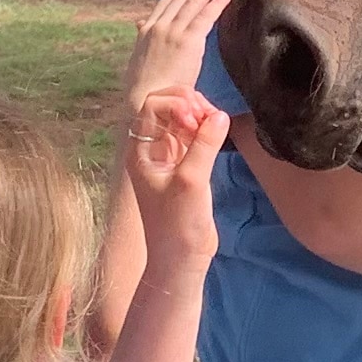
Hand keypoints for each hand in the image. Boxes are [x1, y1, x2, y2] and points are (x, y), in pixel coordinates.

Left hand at [123, 86, 228, 260]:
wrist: (181, 258)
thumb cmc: (178, 223)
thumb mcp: (191, 181)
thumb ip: (204, 144)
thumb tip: (220, 114)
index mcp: (141, 150)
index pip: (152, 107)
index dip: (176, 104)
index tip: (195, 119)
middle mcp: (152, 149)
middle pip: (165, 106)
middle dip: (188, 103)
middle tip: (209, 115)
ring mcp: (169, 156)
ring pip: (181, 119)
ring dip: (199, 113)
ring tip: (216, 123)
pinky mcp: (186, 166)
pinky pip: (194, 135)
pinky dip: (206, 128)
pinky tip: (218, 132)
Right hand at [128, 0, 227, 108]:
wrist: (142, 102)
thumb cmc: (142, 88)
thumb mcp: (139, 58)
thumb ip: (143, 38)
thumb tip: (139, 23)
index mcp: (146, 31)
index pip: (165, 5)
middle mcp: (158, 27)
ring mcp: (172, 32)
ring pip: (192, 3)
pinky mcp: (187, 42)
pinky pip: (204, 17)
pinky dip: (216, 4)